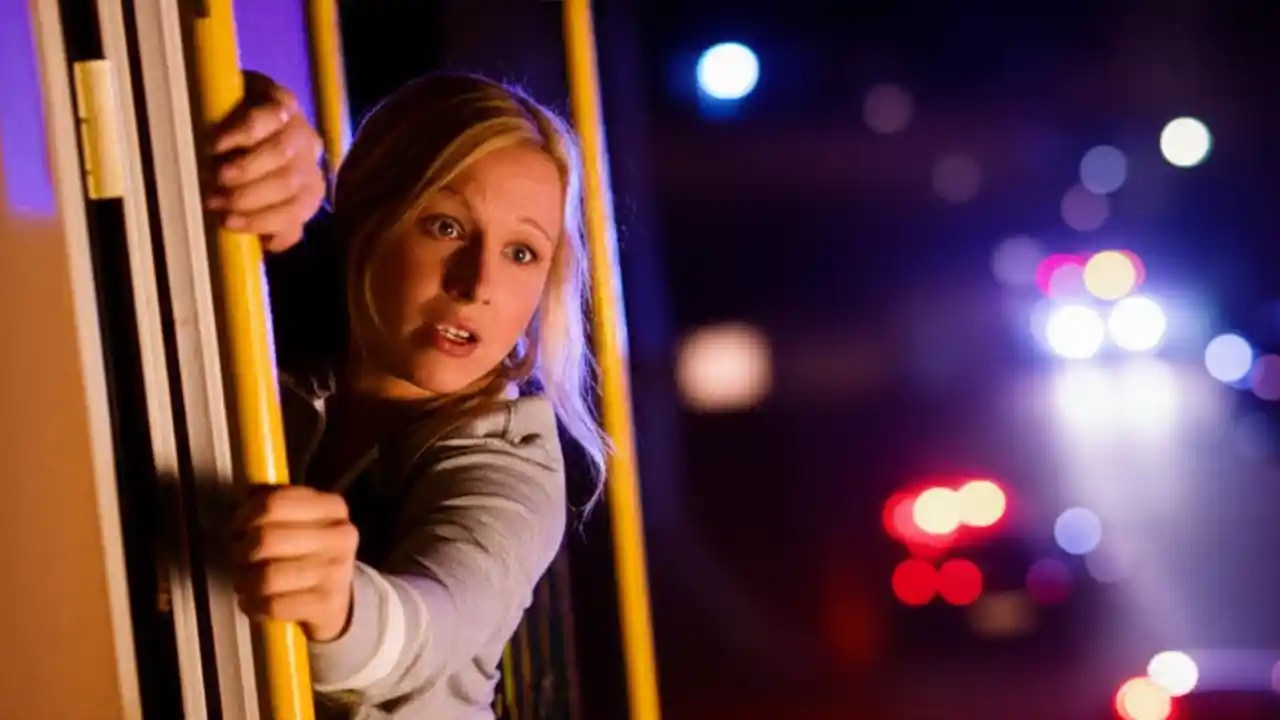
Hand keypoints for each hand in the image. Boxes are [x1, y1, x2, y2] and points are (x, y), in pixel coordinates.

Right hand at [206, 71, 325, 253]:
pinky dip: (240, 134)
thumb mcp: (257, 197)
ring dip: (245, 168)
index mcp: (308, 189)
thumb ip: (269, 221)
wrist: (239, 105)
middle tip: (213, 198)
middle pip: (288, 183)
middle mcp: (310, 159)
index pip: (295, 212)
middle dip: (248, 196)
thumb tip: (270, 246)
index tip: (226, 222)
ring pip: (281, 152)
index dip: (260, 220)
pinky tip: (217, 144)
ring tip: (216, 174)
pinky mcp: (282, 98)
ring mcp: (299, 126)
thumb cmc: (242, 162)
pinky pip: (267, 118)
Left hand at [230, 485, 358, 641]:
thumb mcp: (298, 519)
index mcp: (333, 507)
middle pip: (266, 539)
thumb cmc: (307, 552)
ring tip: (244, 583)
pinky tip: (254, 603)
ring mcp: (337, 572)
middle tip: (239, 559)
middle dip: (241, 551)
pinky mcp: (328, 605)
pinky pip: (273, 606)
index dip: (244, 516)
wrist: (338, 599)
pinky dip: (254, 606)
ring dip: (244, 582)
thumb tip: (244, 493)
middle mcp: (341, 536)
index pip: (274, 503)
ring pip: (267, 576)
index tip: (237, 529)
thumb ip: (273, 501)